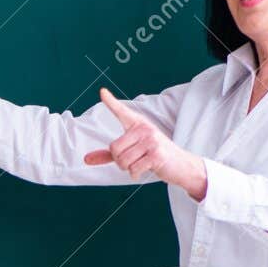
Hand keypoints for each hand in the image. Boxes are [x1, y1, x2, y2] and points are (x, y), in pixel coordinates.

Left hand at [84, 88, 207, 199]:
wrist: (181, 165)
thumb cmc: (154, 155)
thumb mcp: (132, 151)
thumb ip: (109, 155)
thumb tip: (86, 159)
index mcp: (138, 124)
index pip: (121, 112)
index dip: (111, 102)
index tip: (101, 92)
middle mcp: (144, 129)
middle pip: (114, 149)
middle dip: (119, 161)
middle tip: (134, 159)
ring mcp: (152, 141)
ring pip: (122, 161)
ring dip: (128, 168)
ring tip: (141, 163)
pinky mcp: (157, 155)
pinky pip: (133, 169)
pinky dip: (136, 174)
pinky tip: (146, 169)